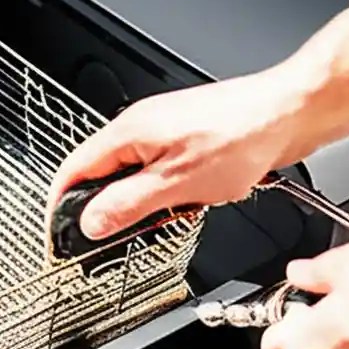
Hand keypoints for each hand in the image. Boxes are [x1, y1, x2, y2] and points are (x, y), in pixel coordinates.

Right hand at [46, 66, 328, 240]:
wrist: (290, 112)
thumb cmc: (241, 136)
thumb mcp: (176, 185)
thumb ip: (128, 206)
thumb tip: (91, 222)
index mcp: (128, 132)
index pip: (72, 171)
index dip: (60, 207)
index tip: (59, 236)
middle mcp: (142, 126)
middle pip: (103, 175)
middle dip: (111, 207)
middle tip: (120, 235)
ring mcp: (166, 131)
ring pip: (136, 176)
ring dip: (149, 202)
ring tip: (174, 212)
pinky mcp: (190, 138)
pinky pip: (164, 172)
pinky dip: (172, 193)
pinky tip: (196, 200)